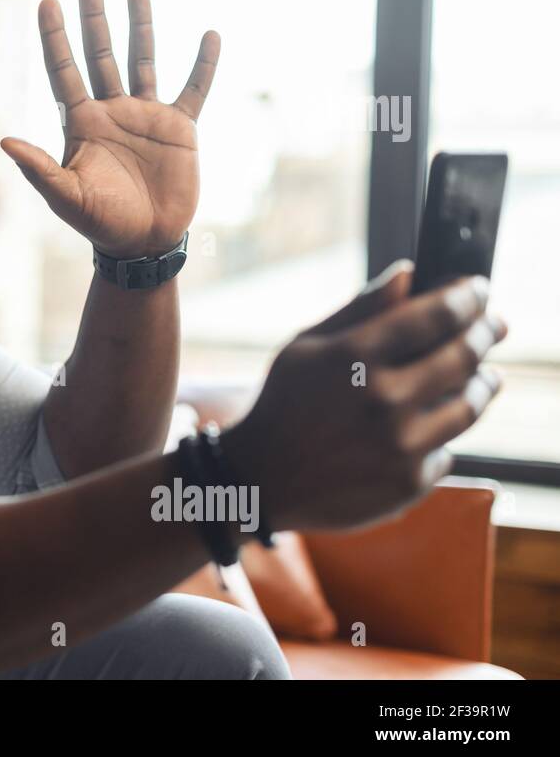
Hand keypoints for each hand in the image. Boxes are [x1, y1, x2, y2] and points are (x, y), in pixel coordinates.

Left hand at [0, 0, 219, 258]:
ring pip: (142, 60)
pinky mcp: (179, 128)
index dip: (54, 37)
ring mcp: (146, 117)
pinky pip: (194, 89)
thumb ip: (39, 168)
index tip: (45, 1)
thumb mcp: (66, 197)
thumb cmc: (100, 223)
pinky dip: (203, 64)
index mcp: (81, 123)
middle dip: (93, 19)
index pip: (63, 70)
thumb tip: (4, 142)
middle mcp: (112, 112)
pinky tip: (210, 35)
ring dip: (140, 26)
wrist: (144, 243)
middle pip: (100, 55)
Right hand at [222, 261, 506, 531]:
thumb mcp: (306, 345)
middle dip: (486, 331)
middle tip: (495, 324)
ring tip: (484, 373)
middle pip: (464, 355)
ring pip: (469, 405)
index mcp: (354, 356)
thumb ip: (360, 308)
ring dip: (482, 382)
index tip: (478, 289)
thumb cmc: (283, 403)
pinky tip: (427, 426)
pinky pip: (446, 449)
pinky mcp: (409, 482)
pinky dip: (440, 434)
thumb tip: (408, 273)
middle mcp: (383, 399)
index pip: (436, 314)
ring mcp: (400, 445)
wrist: (261, 479)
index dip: (467, 297)